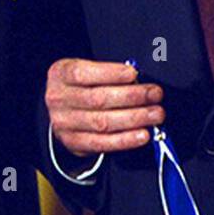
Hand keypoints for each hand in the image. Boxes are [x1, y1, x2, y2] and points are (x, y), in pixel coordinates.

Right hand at [45, 59, 164, 156]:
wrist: (62, 110)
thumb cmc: (80, 86)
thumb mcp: (85, 71)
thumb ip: (107, 73)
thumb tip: (138, 80)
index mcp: (60, 75)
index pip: (83, 73)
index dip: (110, 74)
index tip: (134, 74)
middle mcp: (58, 99)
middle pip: (98, 99)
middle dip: (132, 96)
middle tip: (155, 94)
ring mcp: (64, 123)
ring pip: (103, 122)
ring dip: (134, 118)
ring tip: (155, 114)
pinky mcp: (74, 143)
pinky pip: (102, 143)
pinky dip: (126, 140)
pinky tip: (143, 134)